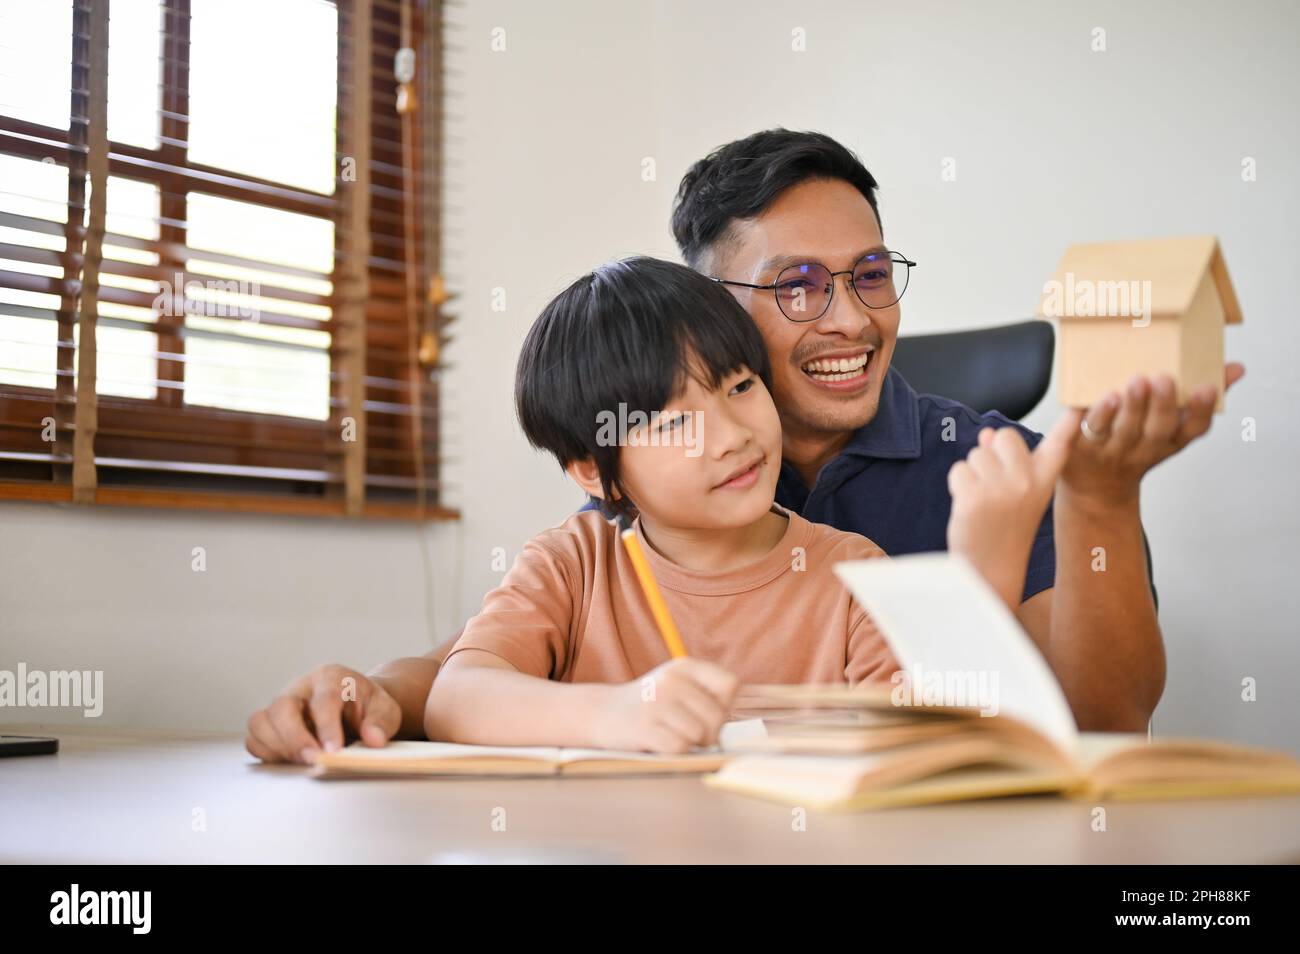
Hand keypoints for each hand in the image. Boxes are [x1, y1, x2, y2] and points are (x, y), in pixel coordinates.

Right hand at [245, 664, 401, 764]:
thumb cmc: (368, 707)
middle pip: (282, 707)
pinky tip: (288, 761)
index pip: (323, 700)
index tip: (333, 752)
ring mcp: (281, 704)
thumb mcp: (385, 709)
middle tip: (312, 760)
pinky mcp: (271, 723)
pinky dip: (266, 752)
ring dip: (277, 746)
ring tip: (301, 762)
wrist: (355, 706)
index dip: (327, 727)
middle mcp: (300, 688)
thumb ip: (381, 722)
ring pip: (260, 721)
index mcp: (330, 677)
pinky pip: (254, 738)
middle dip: (294, 738)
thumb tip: (373, 740)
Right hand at [590, 658, 738, 753]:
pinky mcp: (644, 726)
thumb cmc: (651, 704)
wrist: (603, 713)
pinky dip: (674, 752)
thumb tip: (731, 717)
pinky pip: (679, 748)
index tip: (705, 710)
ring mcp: (657, 702)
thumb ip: (707, 694)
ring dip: (690, 743)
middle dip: (709, 732)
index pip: (730, 684)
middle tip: (688, 731)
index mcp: (684, 666)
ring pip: (700, 734)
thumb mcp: (677, 684)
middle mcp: (672, 680)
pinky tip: (659, 742)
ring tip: (671, 734)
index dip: (725, 704)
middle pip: (718, 716)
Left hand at [947, 413, 1079, 606]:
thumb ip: (1007, 462)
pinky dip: (957, 485)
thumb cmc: (1003, 528)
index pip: (1061, 444)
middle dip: (992, 454)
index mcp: (1044, 480)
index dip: (1071, 422)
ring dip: (972, 473)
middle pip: (1004, 436)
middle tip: (994, 486)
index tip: (1082, 405)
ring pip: (977, 454)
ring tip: (982, 501)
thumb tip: (988, 433)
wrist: (991, 569)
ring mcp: (1002, 489)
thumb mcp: (1016, 494)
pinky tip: (969, 507)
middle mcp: (1028, 482)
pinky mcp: (976, 497)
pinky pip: (959, 470)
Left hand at [1061, 364, 1245, 505]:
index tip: (1207, 388)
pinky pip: (1085, 433)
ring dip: (1129, 409)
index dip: (1201, 410)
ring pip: (1123, 431)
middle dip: (1162, 406)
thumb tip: (1235, 369)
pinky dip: (1091, 417)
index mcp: (1168, 442)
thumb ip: (1196, 398)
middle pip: (1156, 431)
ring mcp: (1110, 450)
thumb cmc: (1135, 448)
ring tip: (1132, 386)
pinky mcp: (1079, 448)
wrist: (1095, 490)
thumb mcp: (1171, 429)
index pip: (1192, 430)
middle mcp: (1141, 449)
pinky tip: (1096, 400)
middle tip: (1163, 379)